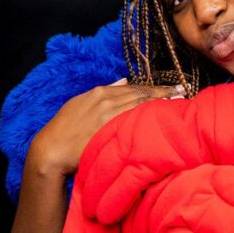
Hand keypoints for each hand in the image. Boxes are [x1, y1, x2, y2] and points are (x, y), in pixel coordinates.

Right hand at [27, 79, 183, 178]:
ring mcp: (108, 116)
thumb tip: (124, 81)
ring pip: (140, 106)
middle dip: (163, 93)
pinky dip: (149, 117)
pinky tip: (162, 117)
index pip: (134, 88)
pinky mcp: (108, 131)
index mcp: (100, 93)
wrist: (50, 151)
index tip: (172, 88)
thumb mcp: (80, 103)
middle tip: (184, 91)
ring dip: (161, 103)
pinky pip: (132, 122)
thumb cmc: (64, 129)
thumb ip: (104, 91)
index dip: (155, 88)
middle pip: (141, 95)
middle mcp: (106, 101)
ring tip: (180, 102)